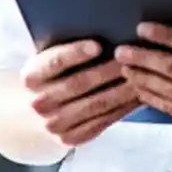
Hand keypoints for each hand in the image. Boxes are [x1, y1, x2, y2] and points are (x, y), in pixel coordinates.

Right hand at [20, 40, 139, 147]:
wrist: (31, 116)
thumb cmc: (49, 78)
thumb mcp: (46, 62)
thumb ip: (66, 51)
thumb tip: (105, 33)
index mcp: (31, 77)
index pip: (55, 62)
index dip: (76, 53)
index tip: (98, 45)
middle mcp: (39, 103)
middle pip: (79, 83)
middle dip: (108, 70)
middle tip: (131, 57)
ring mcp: (54, 124)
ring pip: (95, 104)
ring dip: (121, 90)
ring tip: (141, 76)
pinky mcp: (70, 138)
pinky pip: (102, 122)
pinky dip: (122, 109)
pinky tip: (136, 97)